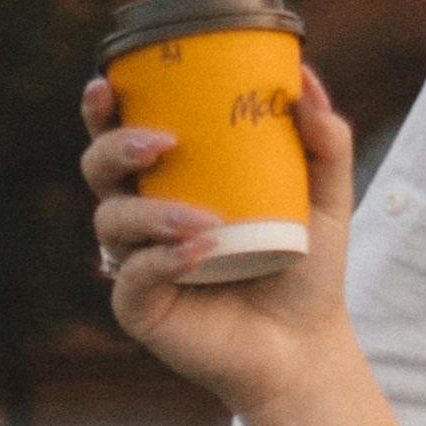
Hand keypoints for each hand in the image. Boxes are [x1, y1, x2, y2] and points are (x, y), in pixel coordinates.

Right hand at [80, 60, 357, 424]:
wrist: (307, 345)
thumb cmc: (307, 269)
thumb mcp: (327, 199)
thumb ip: (327, 141)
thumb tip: (306, 79)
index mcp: (172, 181)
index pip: (123, 132)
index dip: (103, 107)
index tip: (108, 83)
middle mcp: (145, 218)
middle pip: (98, 168)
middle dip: (115, 146)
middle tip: (162, 143)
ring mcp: (138, 263)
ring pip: (113, 221)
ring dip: (152, 212)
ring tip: (207, 221)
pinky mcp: (141, 308)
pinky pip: (133, 277)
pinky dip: (163, 260)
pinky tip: (200, 253)